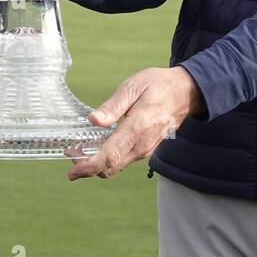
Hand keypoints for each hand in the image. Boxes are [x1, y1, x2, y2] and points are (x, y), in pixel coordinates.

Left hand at [66, 66, 203, 180]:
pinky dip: (107, 159)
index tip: (72, 170)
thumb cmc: (159, 85)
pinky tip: (98, 146)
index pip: (110, 157)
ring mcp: (144, 149)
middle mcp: (141, 145)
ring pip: (116, 166)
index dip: (88, 166)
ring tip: (79, 150)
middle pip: (110, 167)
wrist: (186, 92)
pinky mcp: (145, 149)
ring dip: (96, 164)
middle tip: (70, 155)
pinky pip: (123, 160)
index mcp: (137, 128)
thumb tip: (93, 120)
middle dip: (87, 167)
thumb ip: (113, 106)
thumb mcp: (133, 87)